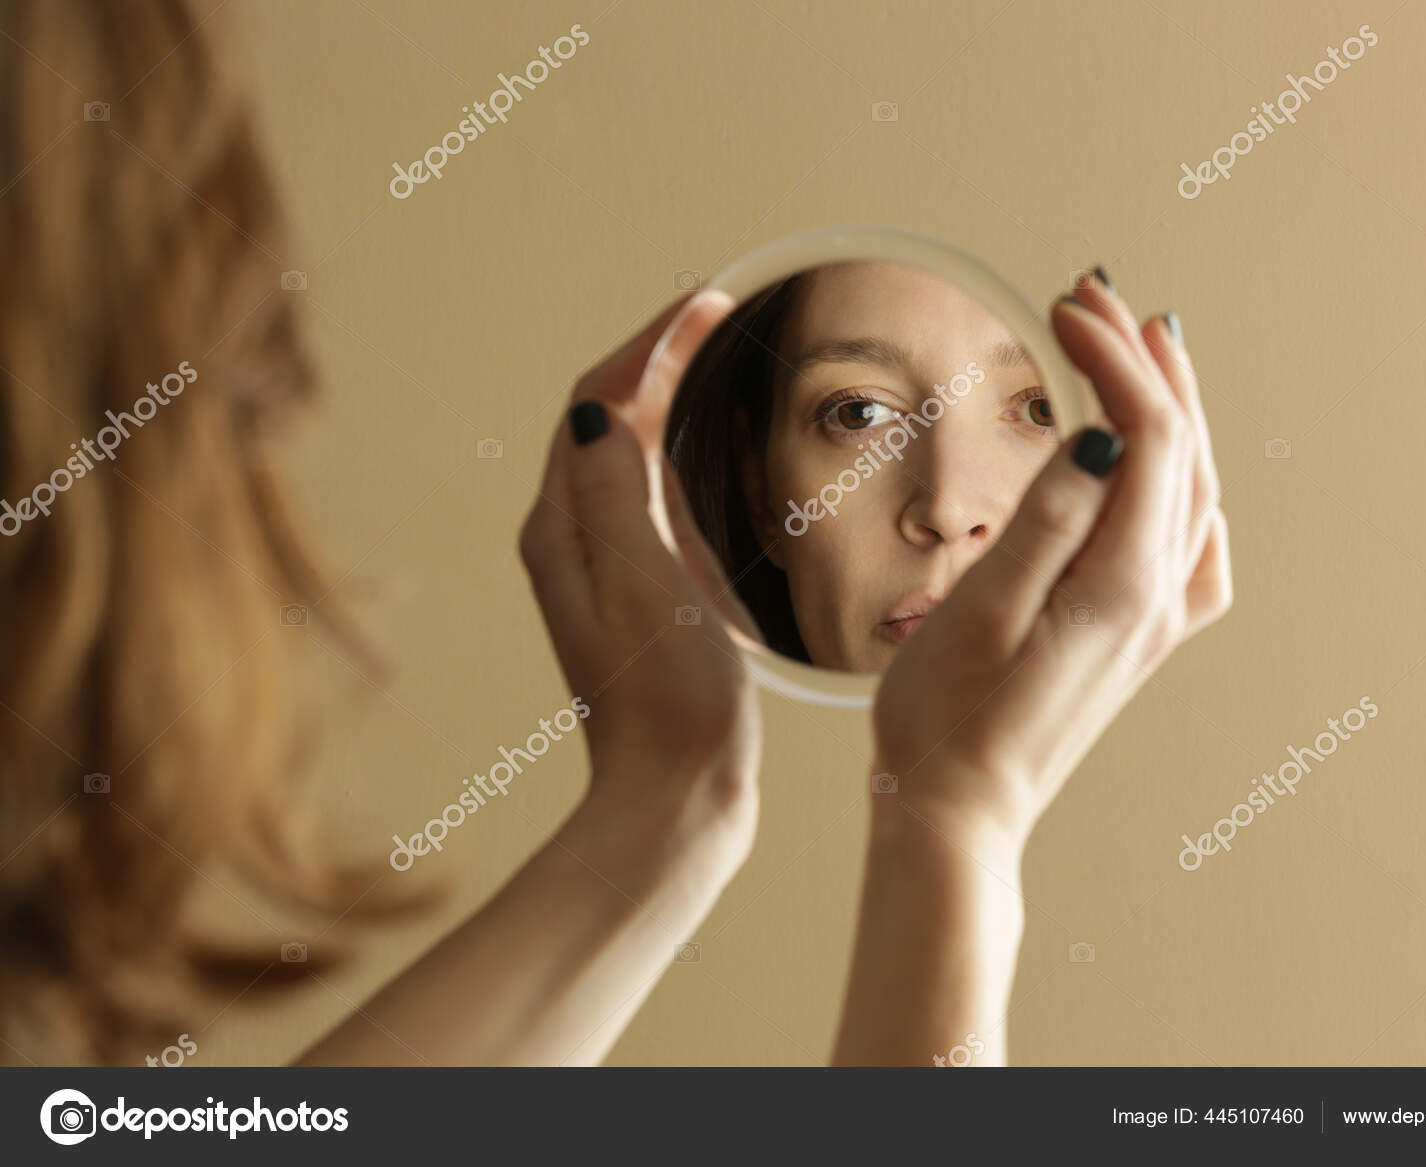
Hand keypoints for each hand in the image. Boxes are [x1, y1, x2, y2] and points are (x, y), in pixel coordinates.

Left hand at [519, 291, 760, 846]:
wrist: (678, 794)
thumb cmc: (667, 700)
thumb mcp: (642, 585)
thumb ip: (615, 493)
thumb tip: (593, 413)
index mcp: (566, 529)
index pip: (593, 403)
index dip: (648, 344)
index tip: (706, 302)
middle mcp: (576, 540)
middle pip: (606, 418)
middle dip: (655, 356)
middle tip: (718, 312)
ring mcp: (609, 568)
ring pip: (629, 453)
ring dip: (667, 396)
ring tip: (717, 354)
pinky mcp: (645, 594)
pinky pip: (654, 494)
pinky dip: (683, 449)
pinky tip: (718, 452)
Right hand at [870, 273, 1231, 855]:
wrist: (958, 812)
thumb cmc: (947, 719)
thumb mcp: (982, 612)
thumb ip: (1048, 520)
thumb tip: (1104, 432)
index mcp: (1122, 583)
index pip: (1145, 434)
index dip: (1113, 357)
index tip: (1064, 304)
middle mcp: (1157, 597)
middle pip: (1180, 448)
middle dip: (1146, 360)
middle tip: (1098, 295)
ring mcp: (1155, 620)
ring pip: (1193, 486)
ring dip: (1171, 406)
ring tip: (1142, 344)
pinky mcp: (1137, 637)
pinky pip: (1190, 539)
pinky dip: (1183, 477)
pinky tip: (1162, 464)